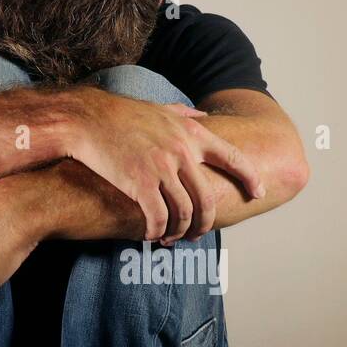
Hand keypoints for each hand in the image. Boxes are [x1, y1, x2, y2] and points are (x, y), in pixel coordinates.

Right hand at [65, 88, 265, 243]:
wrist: (87, 119)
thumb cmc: (121, 114)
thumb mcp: (160, 108)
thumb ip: (185, 114)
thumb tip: (205, 115)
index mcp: (191, 134)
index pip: (233, 158)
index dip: (250, 178)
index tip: (259, 193)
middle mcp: (182, 152)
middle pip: (207, 199)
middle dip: (206, 223)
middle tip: (198, 234)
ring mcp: (162, 169)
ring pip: (183, 214)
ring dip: (179, 232)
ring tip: (171, 238)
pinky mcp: (140, 184)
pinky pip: (158, 219)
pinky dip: (156, 232)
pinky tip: (150, 235)